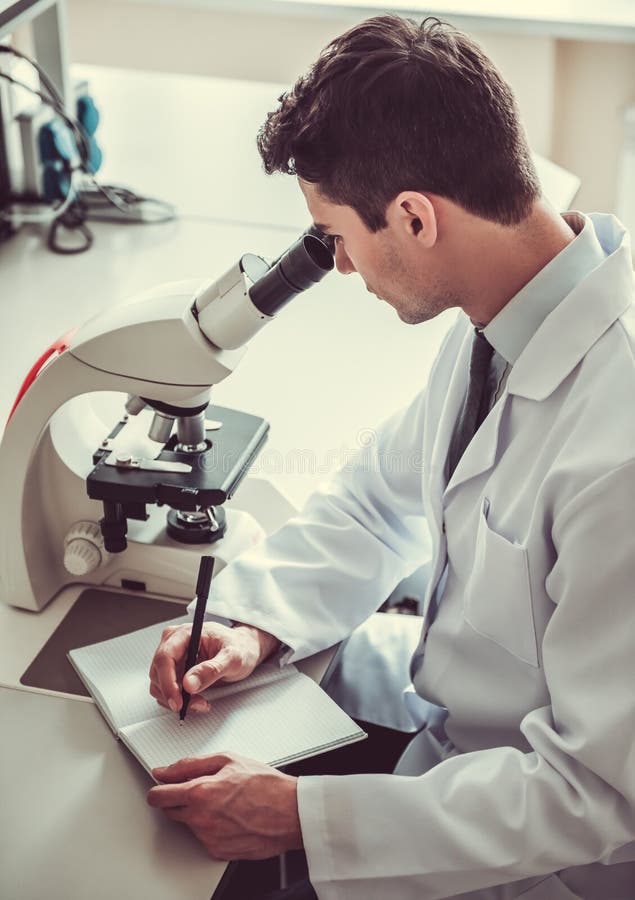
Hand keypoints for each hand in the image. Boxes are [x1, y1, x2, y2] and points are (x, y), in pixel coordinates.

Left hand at [147, 753, 302, 859]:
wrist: (291, 813)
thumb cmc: (266, 785)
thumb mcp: (228, 760)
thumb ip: (190, 764)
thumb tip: (165, 771)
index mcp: (200, 793)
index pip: (158, 797)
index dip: (158, 790)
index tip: (161, 786)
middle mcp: (200, 819)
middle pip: (170, 811)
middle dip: (180, 800)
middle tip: (204, 789)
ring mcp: (208, 838)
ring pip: (189, 824)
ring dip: (199, 814)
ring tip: (226, 803)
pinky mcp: (218, 852)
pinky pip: (205, 838)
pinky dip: (212, 828)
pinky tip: (231, 817)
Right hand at [149, 621, 280, 713]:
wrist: (244, 649)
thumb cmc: (240, 647)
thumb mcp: (232, 658)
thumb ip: (211, 669)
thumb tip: (189, 683)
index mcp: (185, 633)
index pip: (165, 657)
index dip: (167, 682)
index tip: (178, 701)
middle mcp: (174, 643)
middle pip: (159, 673)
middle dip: (175, 694)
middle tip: (198, 703)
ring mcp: (173, 658)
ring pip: (159, 685)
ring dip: (177, 700)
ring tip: (201, 703)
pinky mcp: (174, 671)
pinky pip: (167, 690)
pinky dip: (179, 700)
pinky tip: (197, 700)